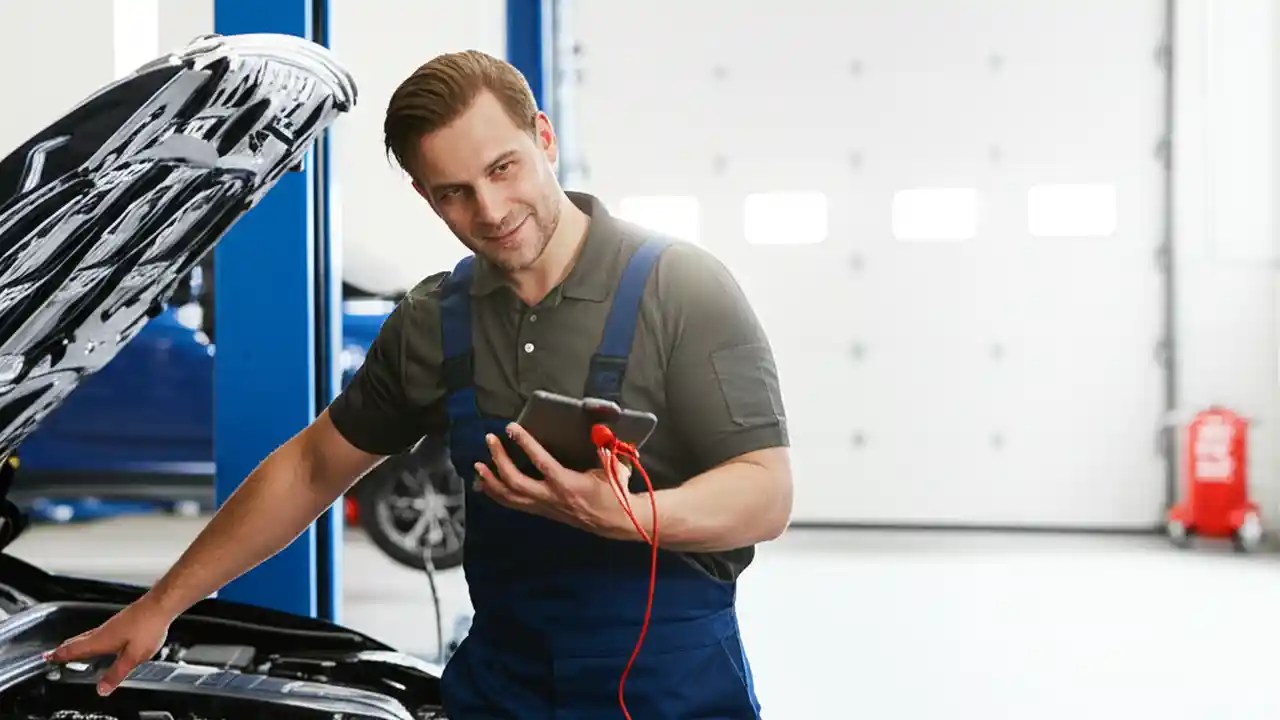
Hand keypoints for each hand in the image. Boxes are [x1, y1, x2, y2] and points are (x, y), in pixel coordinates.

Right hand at [45, 595, 173, 695]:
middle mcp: (104, 630)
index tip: (48, 657)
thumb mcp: (132, 657)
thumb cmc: (148, 626)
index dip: (60, 655)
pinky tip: (103, 640)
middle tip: (54, 653)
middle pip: (79, 640)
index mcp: (101, 640)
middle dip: (66, 648)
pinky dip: (93, 637)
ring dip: (78, 642)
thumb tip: (102, 689)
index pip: (74, 649)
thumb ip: (116, 673)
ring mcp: (113, 624)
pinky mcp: (124, 621)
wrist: (161, 605)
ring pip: (90, 635)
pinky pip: (102, 632)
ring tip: (74, 648)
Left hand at [474, 422, 644, 539]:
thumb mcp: (615, 468)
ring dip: (491, 481)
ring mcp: (545, 507)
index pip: (541, 462)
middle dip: (499, 460)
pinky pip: (514, 504)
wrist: (618, 521)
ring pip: (510, 497)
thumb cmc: (616, 491)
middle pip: (515, 481)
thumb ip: (604, 449)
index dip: (525, 444)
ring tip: (478, 465)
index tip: (512, 428)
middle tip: (490, 440)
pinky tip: (487, 485)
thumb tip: (599, 429)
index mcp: (568, 484)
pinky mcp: (543, 511)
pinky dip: (498, 494)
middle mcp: (551, 497)